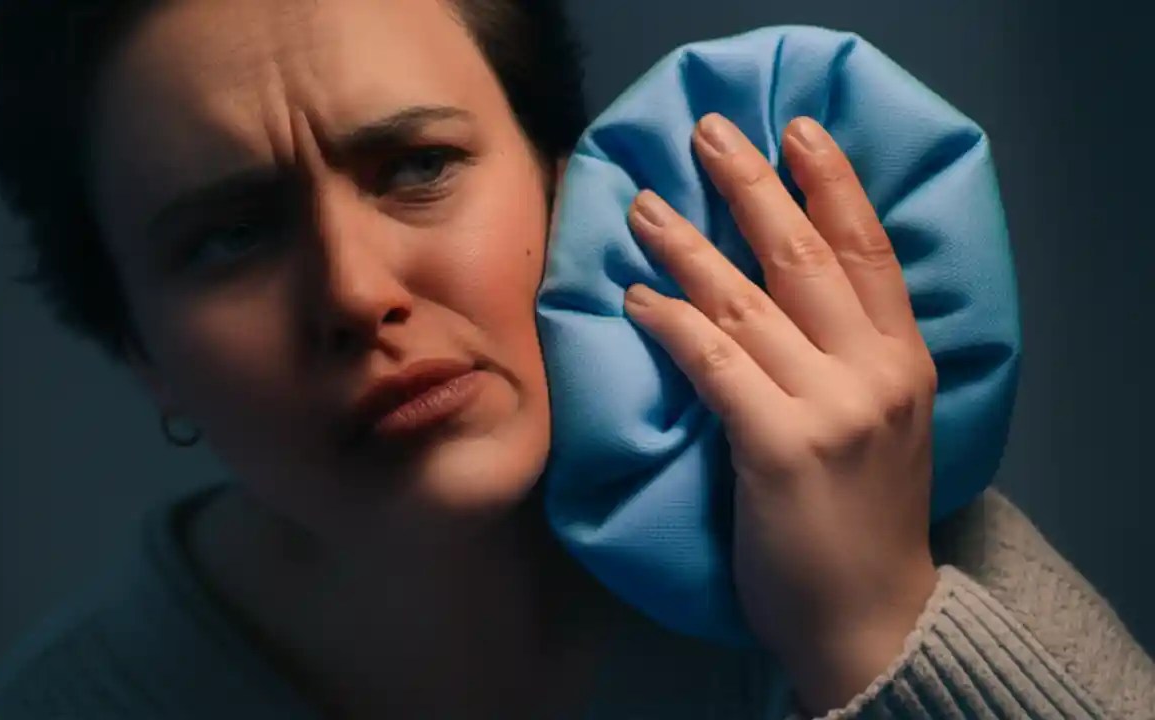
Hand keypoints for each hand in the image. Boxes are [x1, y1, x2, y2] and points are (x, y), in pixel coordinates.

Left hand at [622, 114, 939, 713]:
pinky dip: (671, 321)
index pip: (870, 251)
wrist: (871, 618)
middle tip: (707, 134)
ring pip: (745, 301)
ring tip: (645, 208)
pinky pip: (713, 361)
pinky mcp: (780, 446)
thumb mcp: (888, 426)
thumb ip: (854, 359)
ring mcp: (831, 408)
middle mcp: (875, 373)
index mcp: (905, 362)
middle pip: (803, 255)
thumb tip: (788, 295)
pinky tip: (636, 297)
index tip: (795, 130)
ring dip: (686, 246)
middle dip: (751, 185)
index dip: (832, 183)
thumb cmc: (866, 521)